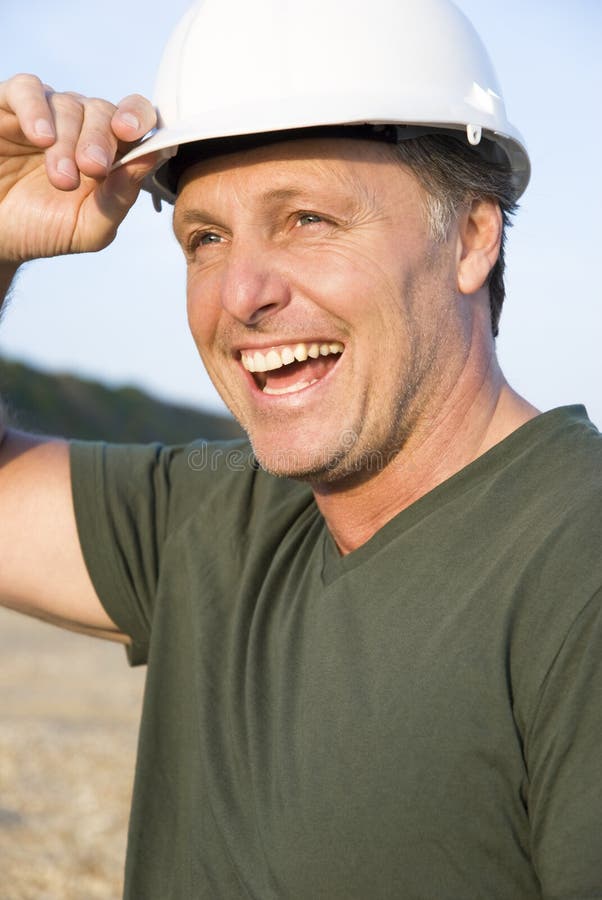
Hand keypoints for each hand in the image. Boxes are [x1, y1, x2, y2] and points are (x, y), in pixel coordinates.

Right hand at [0, 74, 158, 262]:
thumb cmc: (45, 230)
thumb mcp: (89, 227)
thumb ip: (121, 197)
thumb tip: (154, 156)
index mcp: (108, 152)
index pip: (134, 118)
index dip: (138, 117)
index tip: (132, 133)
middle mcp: (79, 127)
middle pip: (103, 111)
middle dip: (101, 141)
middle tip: (93, 169)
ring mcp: (45, 114)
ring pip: (69, 105)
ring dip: (69, 140)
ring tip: (62, 178)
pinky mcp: (8, 106)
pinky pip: (27, 89)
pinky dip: (36, 109)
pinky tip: (41, 137)